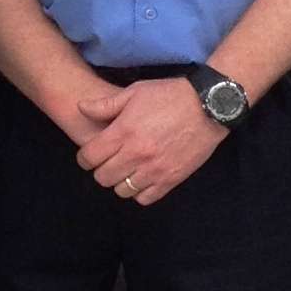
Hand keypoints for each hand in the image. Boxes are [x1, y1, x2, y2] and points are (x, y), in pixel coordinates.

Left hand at [75, 78, 225, 204]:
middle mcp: (136, 154)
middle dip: (101, 169)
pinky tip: (143, 178)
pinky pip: (145, 198)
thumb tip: (81, 108)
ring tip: (126, 170)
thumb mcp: (135, 92)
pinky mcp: (171, 179)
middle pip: (103, 177)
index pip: (89, 157)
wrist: (209, 106)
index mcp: (124, 132)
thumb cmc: (170, 95)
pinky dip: (140, 191)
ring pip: (122, 190)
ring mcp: (154, 169)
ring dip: (120, 181)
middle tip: (108, 161)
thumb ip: (106, 104)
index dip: (85, 157)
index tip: (90, 154)